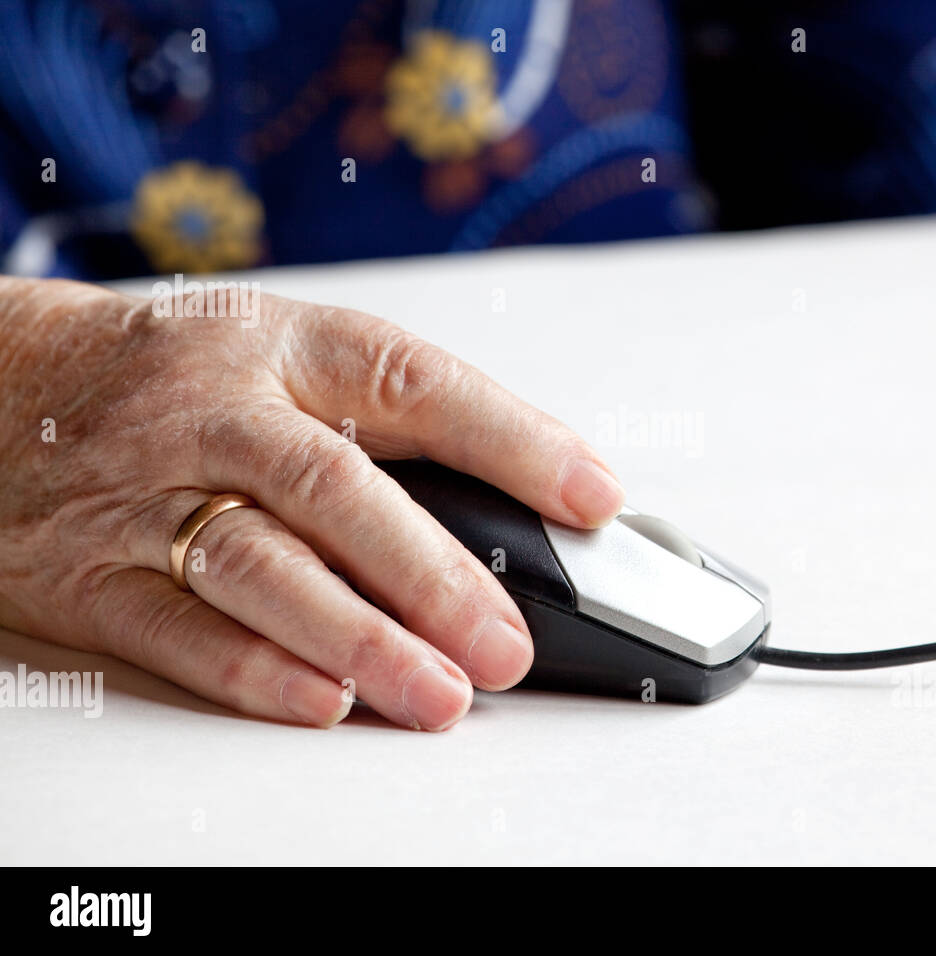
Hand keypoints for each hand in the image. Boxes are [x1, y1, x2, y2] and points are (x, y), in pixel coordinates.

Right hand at [0, 277, 623, 729]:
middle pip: (336, 490)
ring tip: (440, 693)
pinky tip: (325, 701)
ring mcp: (148, 493)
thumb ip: (389, 424)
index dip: (512, 440)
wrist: (6, 384)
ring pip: (262, 566)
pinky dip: (254, 669)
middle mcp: (219, 414)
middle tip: (508, 644)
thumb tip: (527, 505)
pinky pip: (177, 626)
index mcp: (288, 349)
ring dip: (359, 638)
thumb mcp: (286, 358)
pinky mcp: (92, 572)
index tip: (591, 495)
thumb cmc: (180, 376)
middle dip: (432, 575)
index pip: (416, 384)